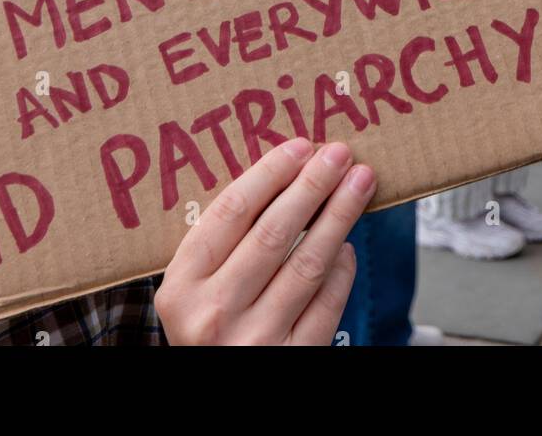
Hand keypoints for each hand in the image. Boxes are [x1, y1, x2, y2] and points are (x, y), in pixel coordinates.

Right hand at [155, 138, 375, 345]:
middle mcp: (215, 313)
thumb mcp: (192, 290)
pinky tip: (347, 246)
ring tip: (359, 184)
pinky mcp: (293, 359)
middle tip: (339, 154)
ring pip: (307, 264)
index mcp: (183, 285)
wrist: (218, 394)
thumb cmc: (208, 331)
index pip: (232, 211)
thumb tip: (280, 177)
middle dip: (313, 185)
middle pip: (274, 232)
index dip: (270, 173)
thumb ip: (220, 245)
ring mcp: (256, 340)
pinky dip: (341, 271)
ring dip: (339, 216)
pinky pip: (326, 305)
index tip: (299, 147)